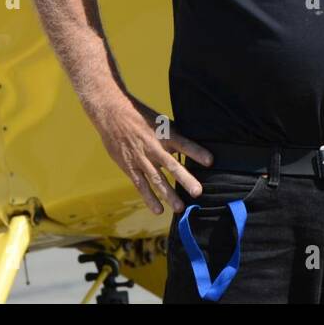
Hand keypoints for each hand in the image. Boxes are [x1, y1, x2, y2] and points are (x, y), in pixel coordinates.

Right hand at [86, 91, 213, 214]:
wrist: (113, 114)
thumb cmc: (141, 116)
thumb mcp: (161, 121)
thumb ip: (174, 136)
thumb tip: (190, 148)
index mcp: (165, 134)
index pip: (185, 144)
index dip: (197, 152)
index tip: (210, 161)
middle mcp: (155, 148)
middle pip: (172, 166)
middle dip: (186, 179)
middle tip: (198, 192)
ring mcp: (142, 159)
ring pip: (157, 180)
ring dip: (169, 195)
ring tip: (180, 208)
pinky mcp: (130, 167)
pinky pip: (141, 185)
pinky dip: (149, 198)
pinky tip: (158, 210)